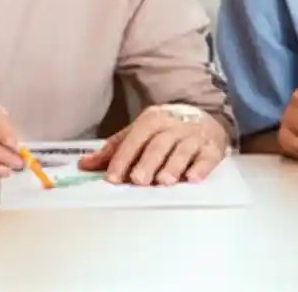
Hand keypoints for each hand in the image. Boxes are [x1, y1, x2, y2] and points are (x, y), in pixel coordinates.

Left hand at [79, 104, 227, 184]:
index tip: (113, 177)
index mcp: (153, 119)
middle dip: (148, 162)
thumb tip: (85, 163)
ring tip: (164, 181)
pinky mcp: (212, 148)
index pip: (136, 138)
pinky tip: (193, 178)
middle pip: (159, 144)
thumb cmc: (168, 129)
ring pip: (183, 150)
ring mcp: (194, 136)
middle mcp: (174, 126)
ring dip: (173, 166)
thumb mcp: (141, 132)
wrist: (207, 117)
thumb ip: (115, 149)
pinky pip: (207, 157)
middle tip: (138, 180)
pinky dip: (201, 168)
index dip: (123, 157)